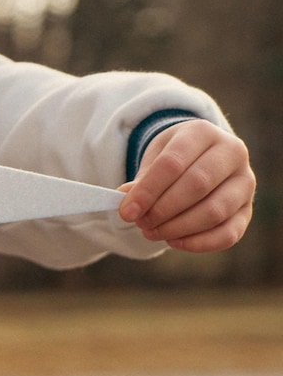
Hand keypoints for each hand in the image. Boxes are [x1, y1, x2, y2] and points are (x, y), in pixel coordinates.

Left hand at [118, 119, 254, 252]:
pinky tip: (174, 242)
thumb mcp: (154, 158)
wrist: (202, 156)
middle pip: (196, 185)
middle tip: (140, 223)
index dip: (147, 191)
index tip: (127, 211)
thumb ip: (142, 179)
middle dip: (162, 210)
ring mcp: (245, 183)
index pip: (173, 163)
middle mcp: (232, 154)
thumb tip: (126, 200)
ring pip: (214, 212)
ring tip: (151, 232)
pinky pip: (228, 233)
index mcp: (202, 133)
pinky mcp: (248, 210)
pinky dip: (199, 243)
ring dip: (178, 228)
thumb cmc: (173, 157)